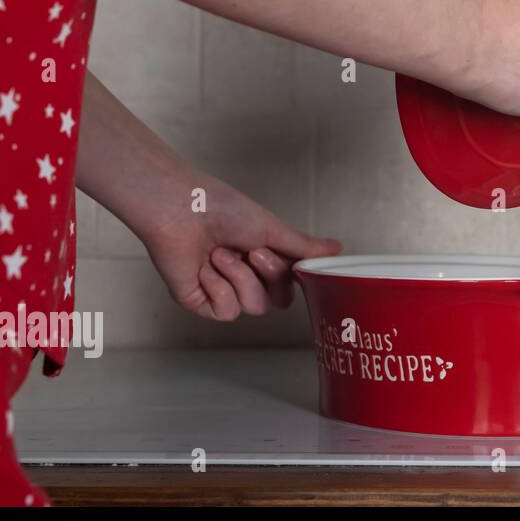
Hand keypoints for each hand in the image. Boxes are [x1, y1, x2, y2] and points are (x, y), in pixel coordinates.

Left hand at [136, 174, 341, 320]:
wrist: (181, 210)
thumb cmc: (222, 209)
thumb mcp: (272, 228)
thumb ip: (303, 247)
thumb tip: (338, 248)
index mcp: (262, 258)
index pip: (290, 284)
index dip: (289, 274)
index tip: (281, 252)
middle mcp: (244, 276)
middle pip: (275, 301)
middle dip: (269, 275)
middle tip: (252, 251)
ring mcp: (222, 290)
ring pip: (253, 307)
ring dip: (240, 278)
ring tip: (220, 254)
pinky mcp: (199, 301)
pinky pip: (225, 311)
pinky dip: (218, 288)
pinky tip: (205, 268)